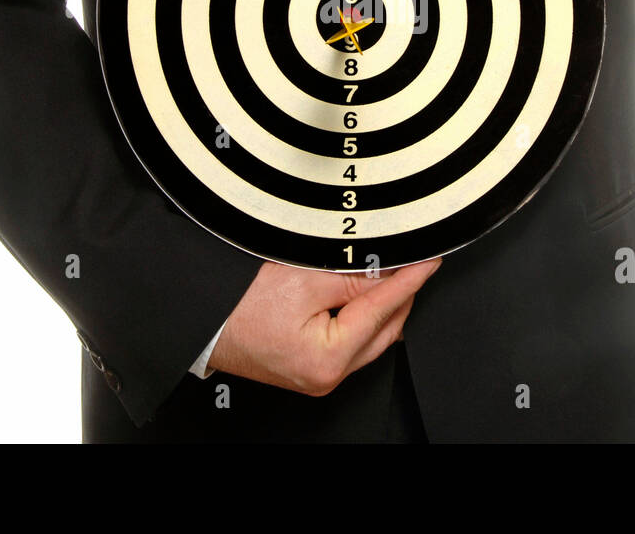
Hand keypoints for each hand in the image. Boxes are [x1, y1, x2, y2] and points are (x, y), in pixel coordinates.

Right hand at [207, 258, 440, 395]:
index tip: (430, 261)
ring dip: (384, 305)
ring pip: (372, 337)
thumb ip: (352, 277)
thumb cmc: (238, 306)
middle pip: (385, 329)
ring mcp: (322, 376)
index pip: (383, 310)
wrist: (204, 326)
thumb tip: (386, 273)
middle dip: (402, 293)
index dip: (410, 280)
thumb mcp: (302, 278)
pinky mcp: (313, 369)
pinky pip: (353, 342)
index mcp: (329, 358)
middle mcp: (329, 376)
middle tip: (412, 259)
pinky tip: (365, 294)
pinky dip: (364, 317)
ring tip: (389, 271)